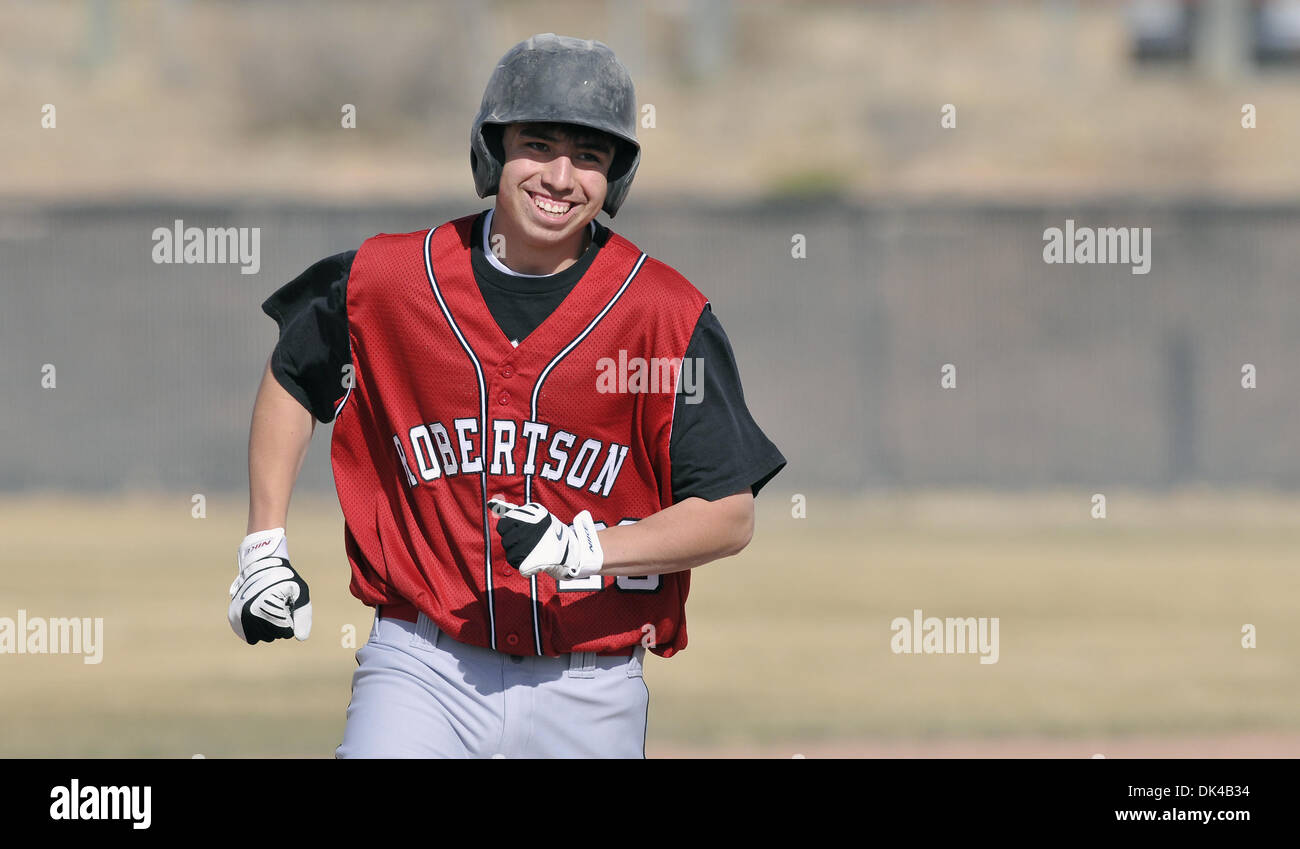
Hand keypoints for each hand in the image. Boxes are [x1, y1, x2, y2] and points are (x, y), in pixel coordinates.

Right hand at [228, 528, 312, 643]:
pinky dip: (259, 630)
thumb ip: (303, 617)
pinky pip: (251, 637)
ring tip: (270, 607)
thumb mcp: (300, 593)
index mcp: (265, 607)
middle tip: (279, 604)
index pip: (286, 633)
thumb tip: (301, 638)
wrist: (262, 566)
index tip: (288, 604)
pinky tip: (262, 614)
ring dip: (270, 628)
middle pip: (274, 636)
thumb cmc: (285, 580)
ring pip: (263, 637)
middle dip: (281, 624)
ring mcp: (238, 617)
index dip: (292, 620)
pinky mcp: (234, 619)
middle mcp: (248, 614)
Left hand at [488, 499, 602, 580]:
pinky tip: (534, 561)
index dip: (510, 530)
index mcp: (529, 515)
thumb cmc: (550, 531)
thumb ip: (513, 510)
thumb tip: (490, 503)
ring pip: (511, 554)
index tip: (519, 531)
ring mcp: (529, 547)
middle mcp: (528, 530)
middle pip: (506, 541)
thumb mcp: (535, 514)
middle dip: (513, 543)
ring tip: (533, 551)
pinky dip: (525, 566)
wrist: (572, 550)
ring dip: (519, 554)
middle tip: (528, 542)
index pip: (503, 525)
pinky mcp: (530, 562)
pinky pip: (517, 565)